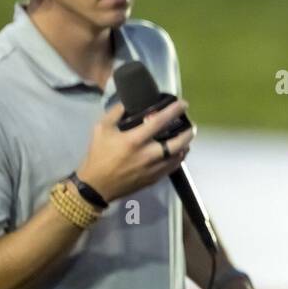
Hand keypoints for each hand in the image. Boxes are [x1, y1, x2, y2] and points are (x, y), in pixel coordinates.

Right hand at [76, 100, 195, 201]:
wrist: (96, 185)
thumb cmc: (98, 155)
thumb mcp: (101, 129)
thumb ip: (115, 113)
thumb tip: (129, 102)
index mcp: (134, 140)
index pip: (160, 121)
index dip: (174, 111)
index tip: (184, 104)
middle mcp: (148, 154)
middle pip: (177, 142)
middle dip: (188, 132)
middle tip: (191, 125)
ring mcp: (153, 169)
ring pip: (178, 156)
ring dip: (186, 145)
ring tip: (187, 137)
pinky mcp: (154, 179)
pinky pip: (173, 167)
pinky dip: (179, 158)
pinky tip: (179, 152)